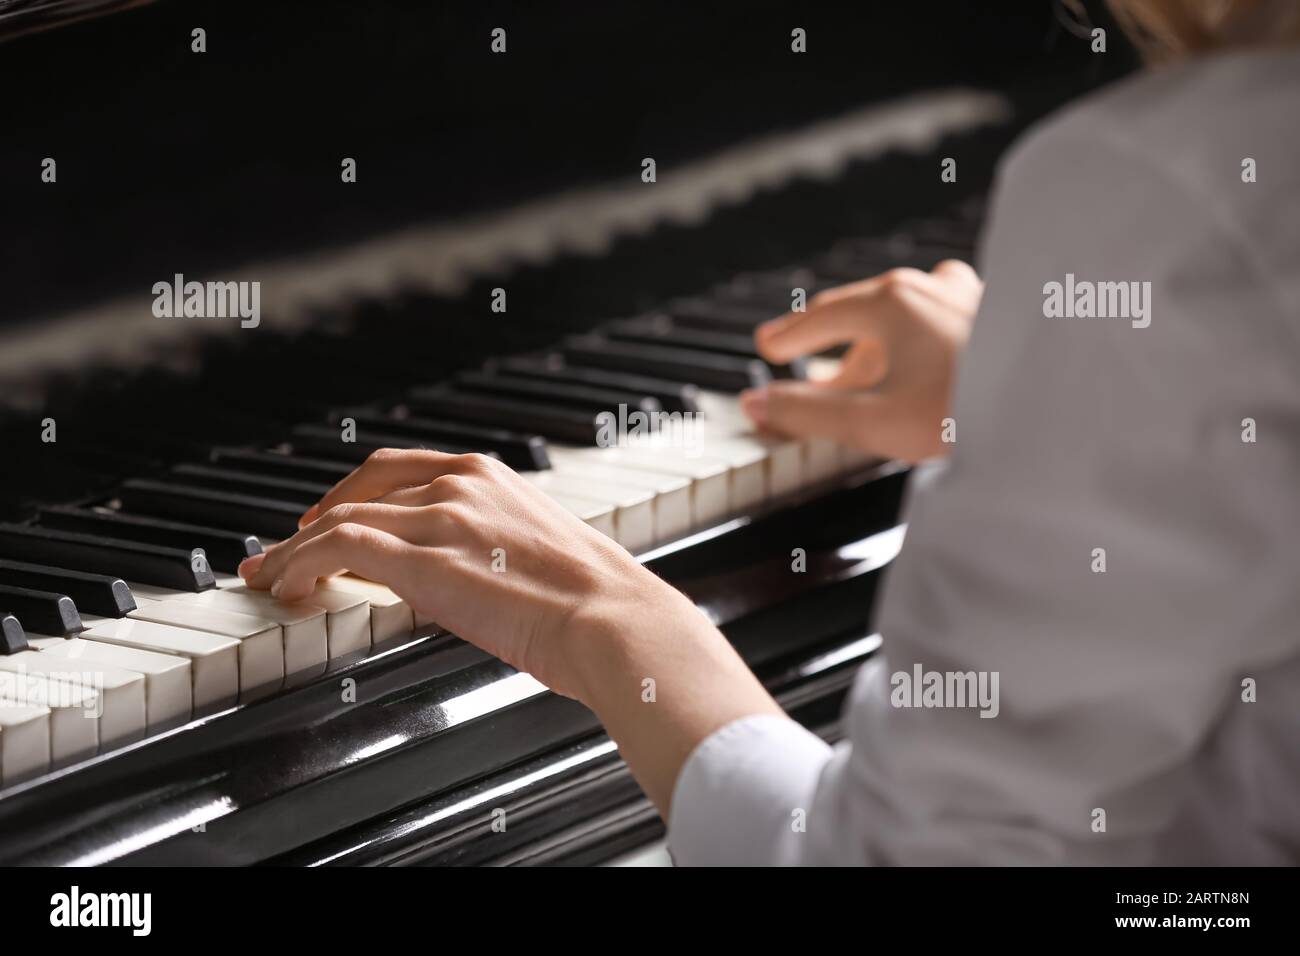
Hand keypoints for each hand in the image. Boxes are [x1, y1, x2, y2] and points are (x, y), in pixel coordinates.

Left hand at [237, 449, 695, 698]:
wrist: (615, 619)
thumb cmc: (595, 600)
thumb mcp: (540, 550)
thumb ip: (498, 544)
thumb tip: (476, 572)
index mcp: (490, 476)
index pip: (400, 470)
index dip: (353, 492)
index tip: (330, 517)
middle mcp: (459, 485)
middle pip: (361, 489)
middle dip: (315, 518)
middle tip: (287, 549)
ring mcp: (439, 519)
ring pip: (340, 521)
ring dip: (294, 551)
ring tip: (270, 576)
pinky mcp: (423, 560)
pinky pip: (339, 551)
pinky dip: (301, 565)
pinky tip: (288, 586)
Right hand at [742, 260, 981, 461]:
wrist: (1065, 409)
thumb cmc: (972, 414)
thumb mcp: (872, 422)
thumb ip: (807, 413)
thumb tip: (756, 404)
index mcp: (890, 302)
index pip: (820, 315)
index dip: (789, 335)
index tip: (769, 346)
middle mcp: (929, 286)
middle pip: (863, 314)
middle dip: (834, 349)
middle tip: (810, 375)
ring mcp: (968, 295)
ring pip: (906, 316)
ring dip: (880, 347)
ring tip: (870, 380)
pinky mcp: (1001, 313)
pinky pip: (942, 320)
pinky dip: (919, 344)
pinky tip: (929, 370)